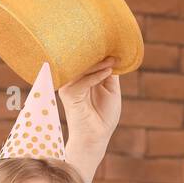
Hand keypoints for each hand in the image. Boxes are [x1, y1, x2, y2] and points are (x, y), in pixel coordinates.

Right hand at [58, 57, 121, 182]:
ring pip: (81, 69)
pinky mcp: (69, 95)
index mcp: (81, 79)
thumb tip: (115, 56)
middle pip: (82, 61)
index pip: (87, 61)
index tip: (112, 45)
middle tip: (112, 47)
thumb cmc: (103, 116)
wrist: (96, 137)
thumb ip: (110, 74)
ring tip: (112, 60)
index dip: (98, 52)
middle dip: (96, 54)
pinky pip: (82, 81)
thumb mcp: (111, 90)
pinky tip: (108, 71)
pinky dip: (96, 75)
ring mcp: (69, 87)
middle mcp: (72, 81)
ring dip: (98, 63)